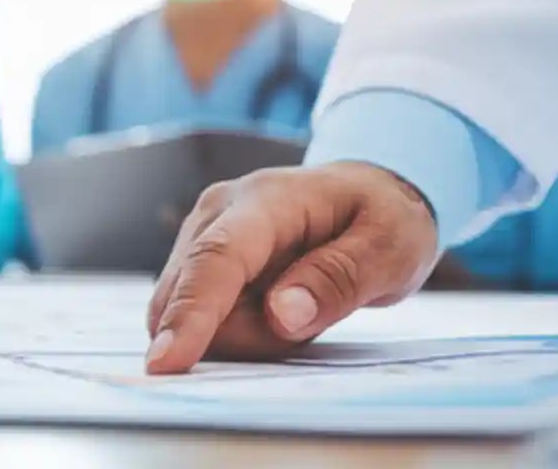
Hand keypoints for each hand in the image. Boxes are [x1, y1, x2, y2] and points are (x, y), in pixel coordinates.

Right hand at [145, 162, 439, 373]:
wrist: (362, 195)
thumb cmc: (379, 218)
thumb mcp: (390, 247)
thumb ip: (338, 280)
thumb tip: (281, 316)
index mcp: (265, 200)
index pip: (216, 259)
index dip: (190, 313)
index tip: (167, 362)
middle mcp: (216, 212)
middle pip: (197, 299)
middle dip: (250, 335)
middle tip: (316, 314)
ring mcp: (198, 236)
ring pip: (194, 316)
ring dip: (248, 335)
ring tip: (302, 305)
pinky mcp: (193, 261)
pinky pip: (201, 319)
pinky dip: (239, 331)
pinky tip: (275, 308)